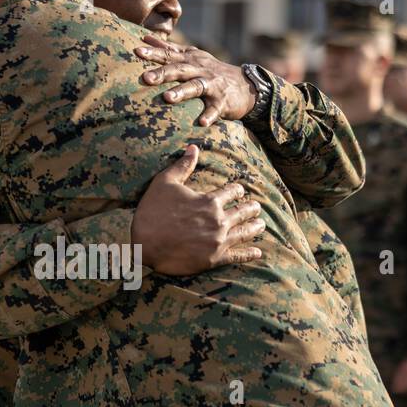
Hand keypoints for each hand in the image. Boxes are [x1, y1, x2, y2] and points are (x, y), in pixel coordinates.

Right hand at [131, 144, 264, 274]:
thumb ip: (182, 166)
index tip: (240, 190)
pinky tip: (257, 252)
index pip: (233, 192)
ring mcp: (218, 241)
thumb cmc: (152, 212)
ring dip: (255, 227)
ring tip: (261, 225)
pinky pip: (237, 256)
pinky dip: (249, 254)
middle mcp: (218, 220)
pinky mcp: (214, 259)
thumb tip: (193, 147)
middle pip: (243, 212)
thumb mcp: (165, 183)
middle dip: (251, 208)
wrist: (144, 245)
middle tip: (256, 207)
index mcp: (209, 201)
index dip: (238, 190)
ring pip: (245, 232)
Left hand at [135, 34, 256, 125]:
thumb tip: (145, 38)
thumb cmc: (212, 71)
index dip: (154, 52)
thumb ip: (169, 48)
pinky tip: (202, 123)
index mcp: (190, 59)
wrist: (247, 85)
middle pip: (179, 69)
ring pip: (195, 86)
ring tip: (167, 98)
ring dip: (182, 92)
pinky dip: (209, 115)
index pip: (169, 54)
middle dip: (162, 73)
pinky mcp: (223, 101)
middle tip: (145, 78)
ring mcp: (212, 84)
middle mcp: (200, 69)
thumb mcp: (192, 56)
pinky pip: (216, 109)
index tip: (136, 51)